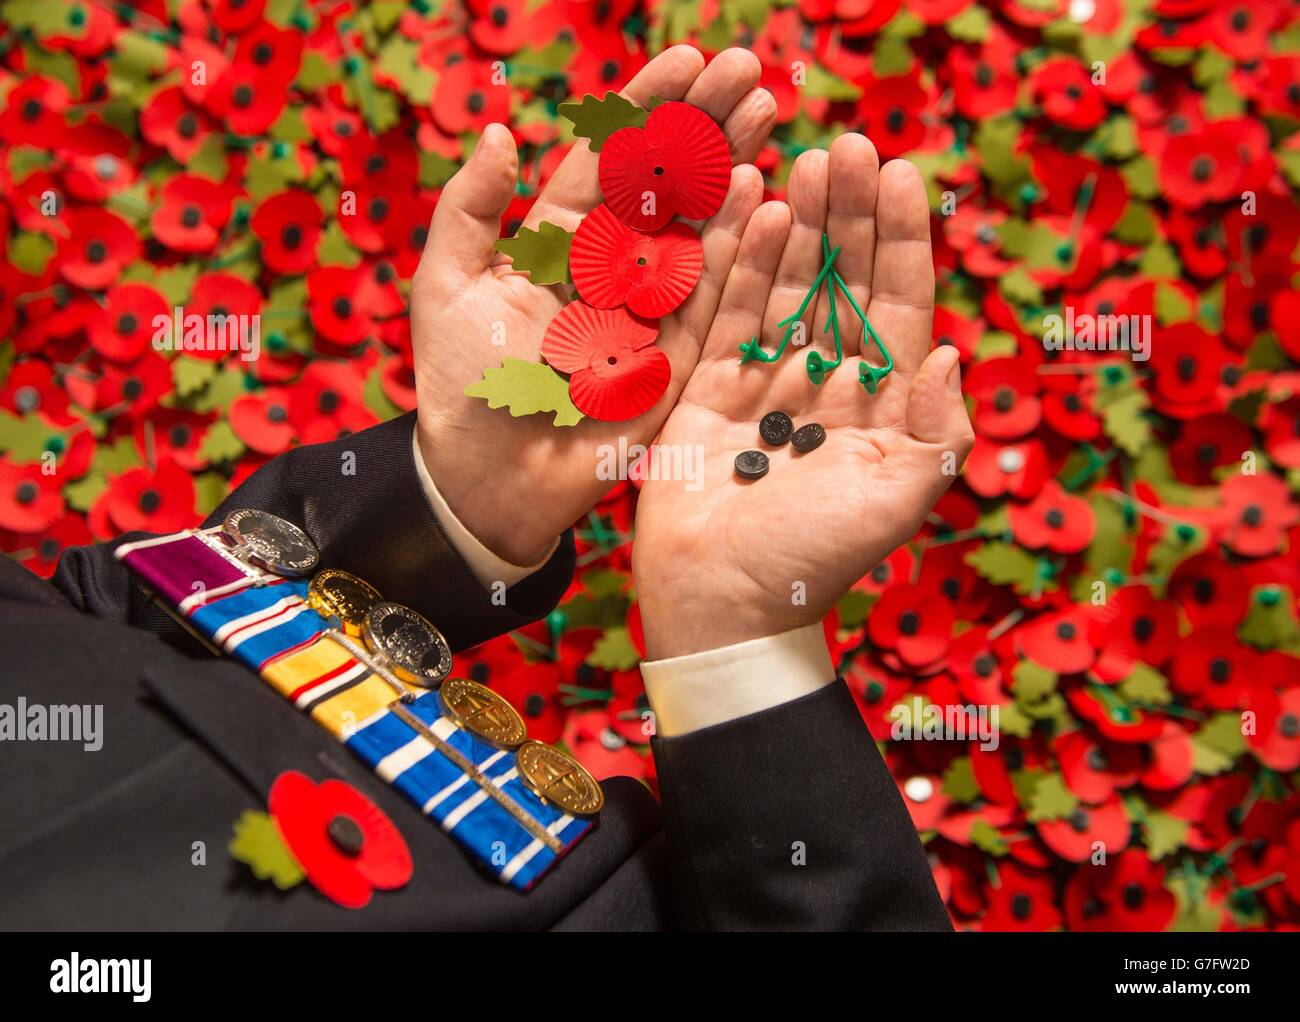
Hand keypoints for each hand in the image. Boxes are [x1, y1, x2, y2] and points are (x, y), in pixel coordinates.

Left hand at [410, 46, 776, 564]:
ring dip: (732, 167)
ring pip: (698, 225)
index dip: (647, 107)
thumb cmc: (461, 383)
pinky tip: (761, 192)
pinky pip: (712, 294)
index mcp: (557, 242)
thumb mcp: (447, 288)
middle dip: (706, 123)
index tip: (687, 57)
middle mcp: (611, 267)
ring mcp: (650, 310)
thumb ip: (470, 210)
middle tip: (751, 69)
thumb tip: (504, 131)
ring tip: (768, 111)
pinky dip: (736, 245)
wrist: (489, 481)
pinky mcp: (678, 357)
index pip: (610, 159)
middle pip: (667, 181)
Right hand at [632, 135, 974, 659]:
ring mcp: (766, 383)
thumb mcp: (900, 499)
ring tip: (803, 160)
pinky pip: (730, 315)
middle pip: (842, 281)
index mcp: (882, 406)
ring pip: (787, 285)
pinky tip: (757, 210)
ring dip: (798, 223)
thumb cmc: (817, 558)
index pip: (899, 304)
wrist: (722, 600)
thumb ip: (939, 430)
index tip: (902, 173)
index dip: (902, 239)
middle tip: (846, 143)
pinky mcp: (709, 389)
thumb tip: (953, 349)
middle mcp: (827, 384)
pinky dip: (743, 264)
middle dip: (848, 214)